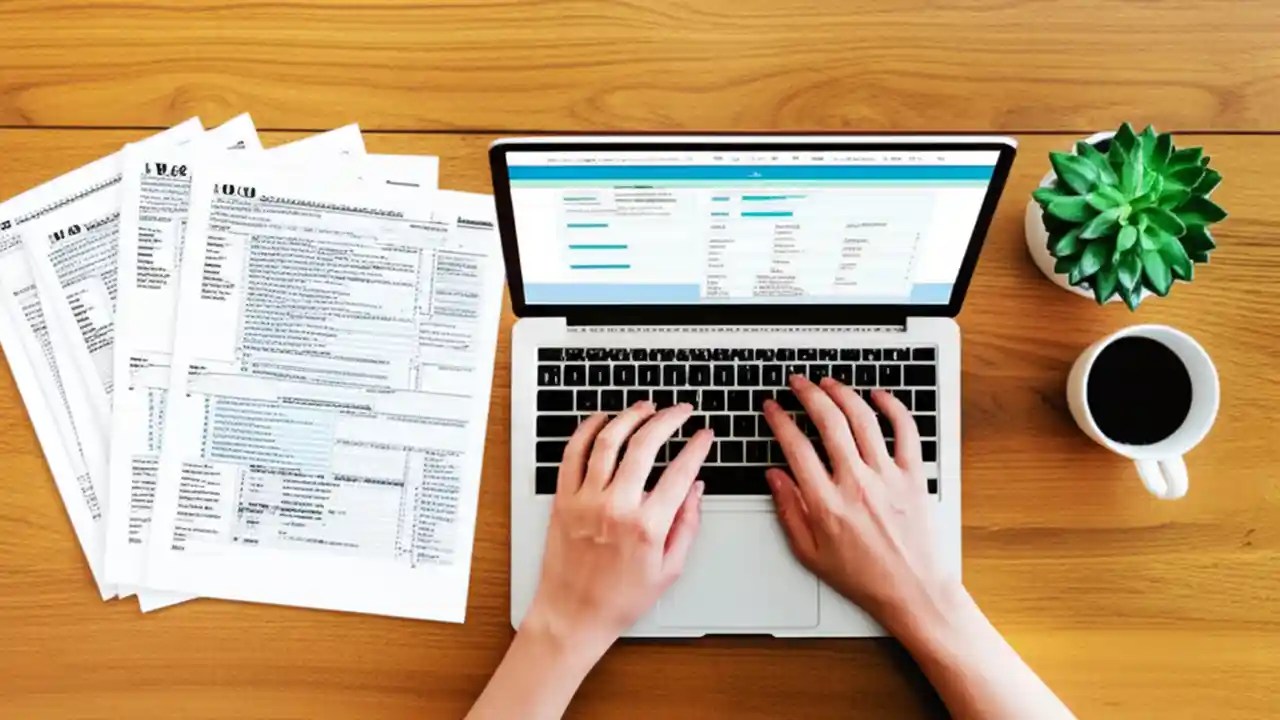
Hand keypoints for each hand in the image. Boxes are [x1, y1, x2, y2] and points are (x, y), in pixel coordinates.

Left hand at [522, 401, 710, 659]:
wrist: (573, 614)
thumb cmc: (620, 598)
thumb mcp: (669, 569)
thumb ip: (687, 525)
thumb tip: (696, 489)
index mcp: (648, 526)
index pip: (681, 471)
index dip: (697, 447)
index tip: (704, 435)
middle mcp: (616, 507)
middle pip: (646, 444)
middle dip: (668, 419)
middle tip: (680, 411)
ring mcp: (586, 500)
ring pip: (609, 440)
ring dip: (630, 416)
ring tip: (645, 407)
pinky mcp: (563, 500)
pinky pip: (573, 453)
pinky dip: (587, 430)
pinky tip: (601, 420)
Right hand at [763, 375, 958, 631]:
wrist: (912, 591)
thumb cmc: (864, 577)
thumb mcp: (810, 553)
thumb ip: (789, 511)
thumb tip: (774, 477)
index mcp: (827, 503)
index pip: (796, 448)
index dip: (779, 421)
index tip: (773, 408)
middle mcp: (857, 484)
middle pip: (829, 422)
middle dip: (808, 394)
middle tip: (797, 383)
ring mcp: (888, 477)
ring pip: (863, 419)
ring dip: (843, 393)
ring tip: (829, 383)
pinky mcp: (914, 476)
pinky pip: (905, 431)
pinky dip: (893, 407)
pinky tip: (879, 396)